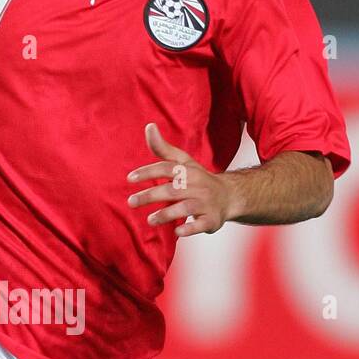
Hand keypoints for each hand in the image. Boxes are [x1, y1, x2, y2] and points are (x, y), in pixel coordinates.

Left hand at [126, 122, 234, 236]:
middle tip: (131, 202)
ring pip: (186, 207)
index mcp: (188, 171)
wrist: (229, 196)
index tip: (130, 178)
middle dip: (150, 195)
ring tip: (150, 220)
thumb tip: (148, 126)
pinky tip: (177, 232)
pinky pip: (201, 224)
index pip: (167, 168)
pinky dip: (190, 228)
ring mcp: (206, 203)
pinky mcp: (212, 220)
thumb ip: (163, 148)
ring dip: (167, 214)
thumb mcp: (183, 162)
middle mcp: (198, 185)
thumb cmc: (198, 179)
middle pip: (173, 189)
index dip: (148, 172)